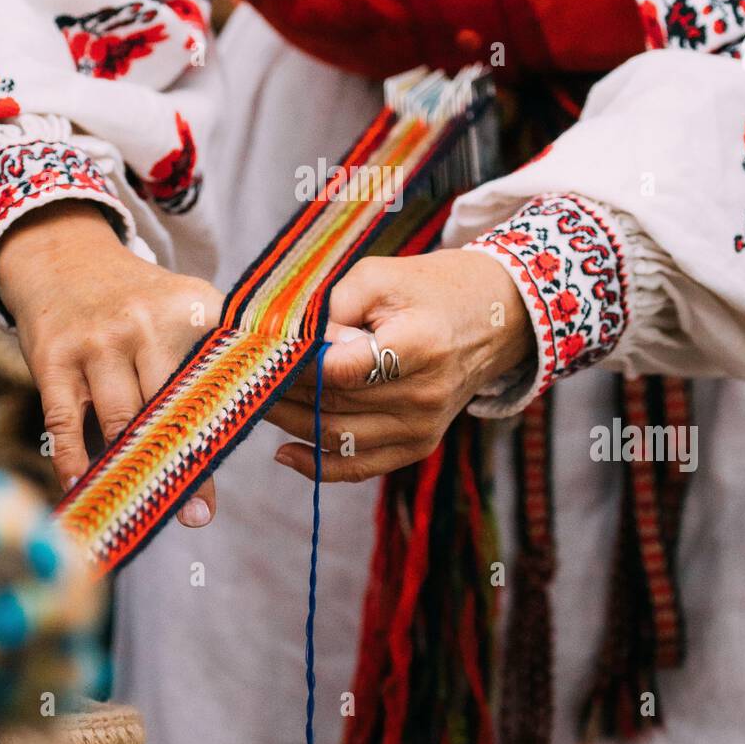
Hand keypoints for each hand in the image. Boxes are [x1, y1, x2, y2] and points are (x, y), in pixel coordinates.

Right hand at [0, 202, 223, 525]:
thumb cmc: (143, 304)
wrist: (65, 261)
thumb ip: (233, 356)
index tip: (236, 460)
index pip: (221, 372)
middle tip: (199, 514)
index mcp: (194, 310)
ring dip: (133, 470)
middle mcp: (147, 323)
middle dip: (184, 461)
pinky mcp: (54, 358)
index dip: (231, 418)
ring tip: (149, 509)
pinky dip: (73, 461)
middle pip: (172, 407)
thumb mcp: (191, 307)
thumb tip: (291, 400)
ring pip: (121, 421)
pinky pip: (64, 423)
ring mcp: (97, 341)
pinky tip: (84, 488)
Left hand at [269, 248, 532, 481]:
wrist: (496, 317)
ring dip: (291, 423)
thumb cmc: (431, 288)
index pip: (342, 370)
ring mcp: (424, 426)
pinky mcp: (420, 445)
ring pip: (339, 437)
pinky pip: (360, 467)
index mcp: (420, 345)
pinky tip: (285, 452)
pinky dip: (318, 465)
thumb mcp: (380, 276)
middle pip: (335, 404)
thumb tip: (292, 342)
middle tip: (248, 373)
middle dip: (283, 390)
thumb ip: (333, 306)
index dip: (297, 363)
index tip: (263, 350)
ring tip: (259, 400)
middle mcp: (425, 394)